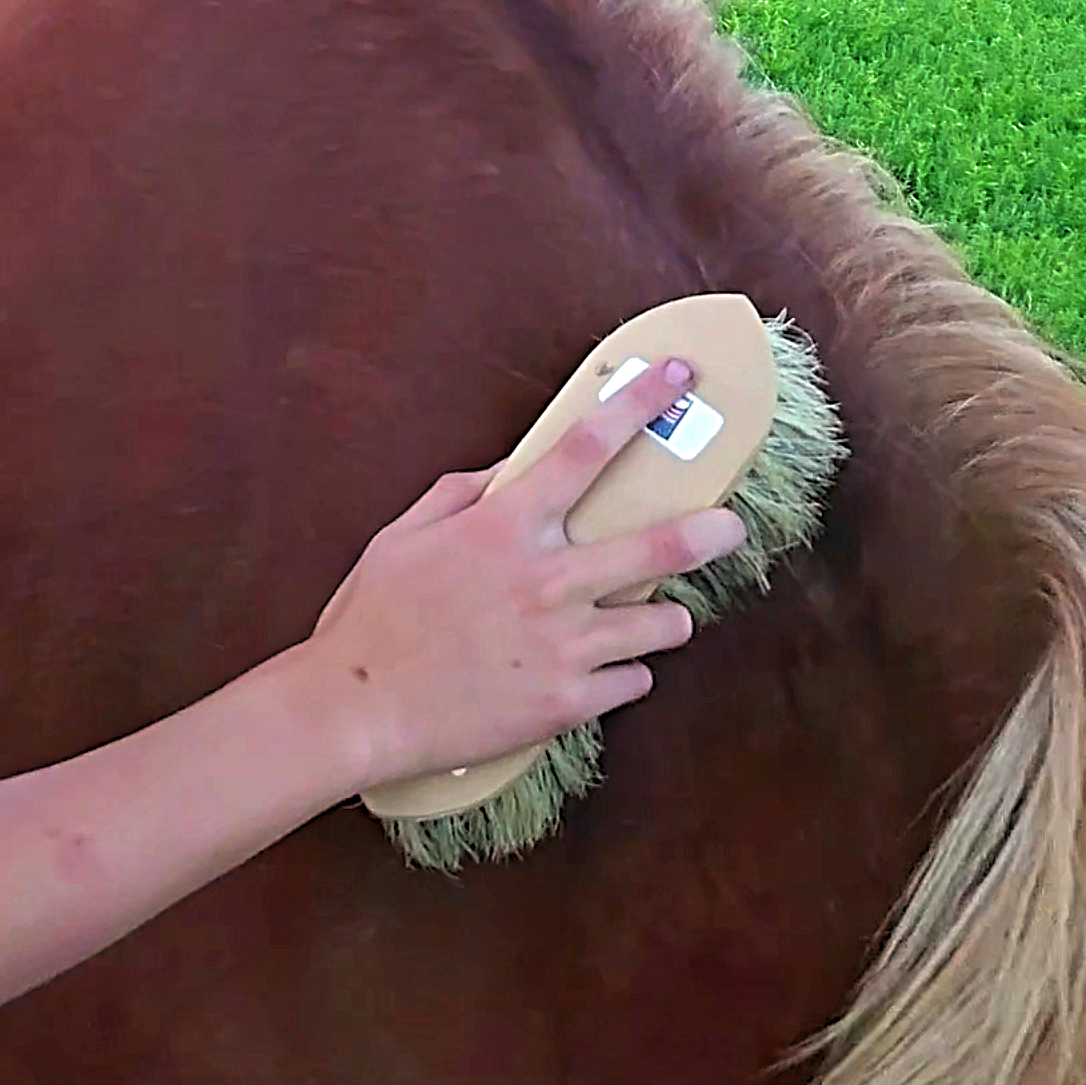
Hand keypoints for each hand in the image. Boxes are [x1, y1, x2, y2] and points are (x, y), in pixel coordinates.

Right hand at [307, 358, 746, 790]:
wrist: (355, 709)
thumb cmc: (371, 621)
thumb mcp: (400, 538)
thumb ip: (457, 496)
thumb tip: (506, 474)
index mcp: (501, 529)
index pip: (584, 450)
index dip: (638, 405)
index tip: (675, 376)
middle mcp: (543, 581)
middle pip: (657, 545)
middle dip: (708, 531)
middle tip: (729, 526)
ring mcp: (562, 645)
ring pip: (662, 623)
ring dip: (661, 617)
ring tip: (649, 619)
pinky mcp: (566, 702)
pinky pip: (633, 682)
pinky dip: (622, 674)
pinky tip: (595, 670)